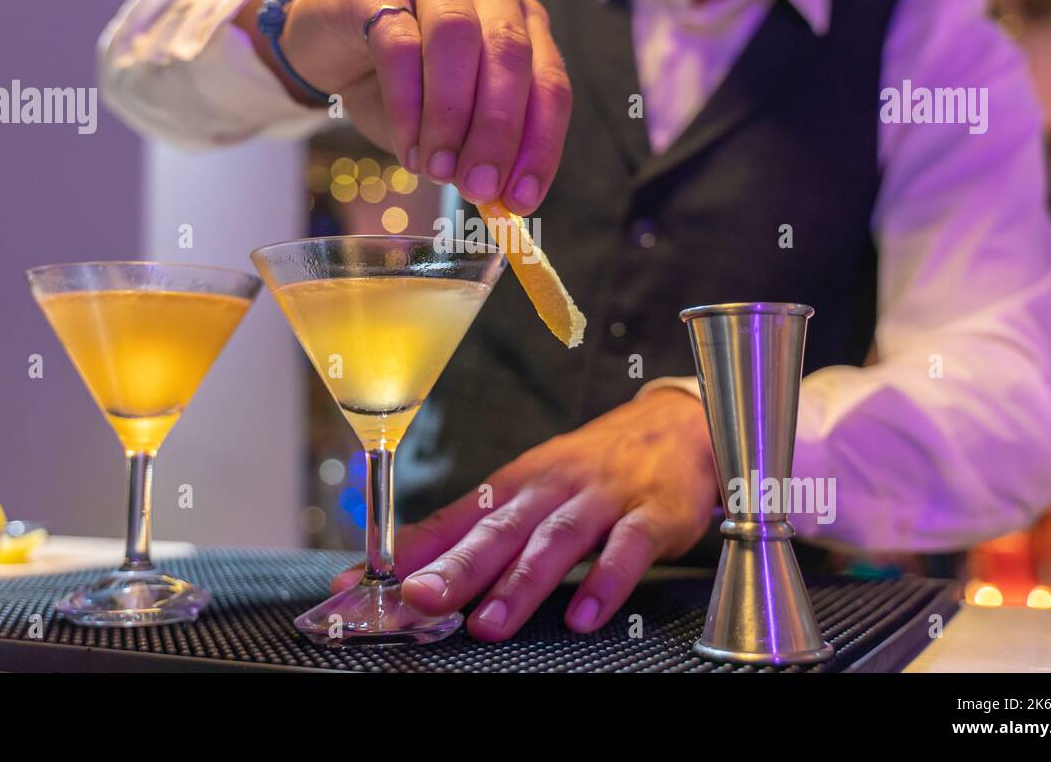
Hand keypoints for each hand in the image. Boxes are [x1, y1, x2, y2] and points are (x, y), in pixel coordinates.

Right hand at [237, 0, 571, 214]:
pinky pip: (399, 43)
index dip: (540, 145)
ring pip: (456, 38)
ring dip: (450, 116)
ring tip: (436, 170)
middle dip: (497, 131)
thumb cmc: (395, 84)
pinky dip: (406, 104)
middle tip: (477, 187)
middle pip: (508, 55)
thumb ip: (475, 150)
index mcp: (523, 20)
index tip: (521, 200)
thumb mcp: (446, 125)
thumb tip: (495, 194)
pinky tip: (406, 146)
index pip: (549, 82)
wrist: (322, 46)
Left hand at [329, 388, 716, 640]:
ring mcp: (602, 500)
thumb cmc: (593, 467)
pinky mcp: (652, 514)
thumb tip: (410, 570)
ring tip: (489, 624)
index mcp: (517, 484)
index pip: (457, 518)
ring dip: (520, 583)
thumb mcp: (531, 488)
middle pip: (499, 529)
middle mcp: (552, 488)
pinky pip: (627, 548)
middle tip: (420, 599)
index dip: (414, 551)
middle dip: (456, 566)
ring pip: (555, 540)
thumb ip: (477, 531)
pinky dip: (605, 582)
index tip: (374, 581)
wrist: (676, 427)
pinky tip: (583, 615)